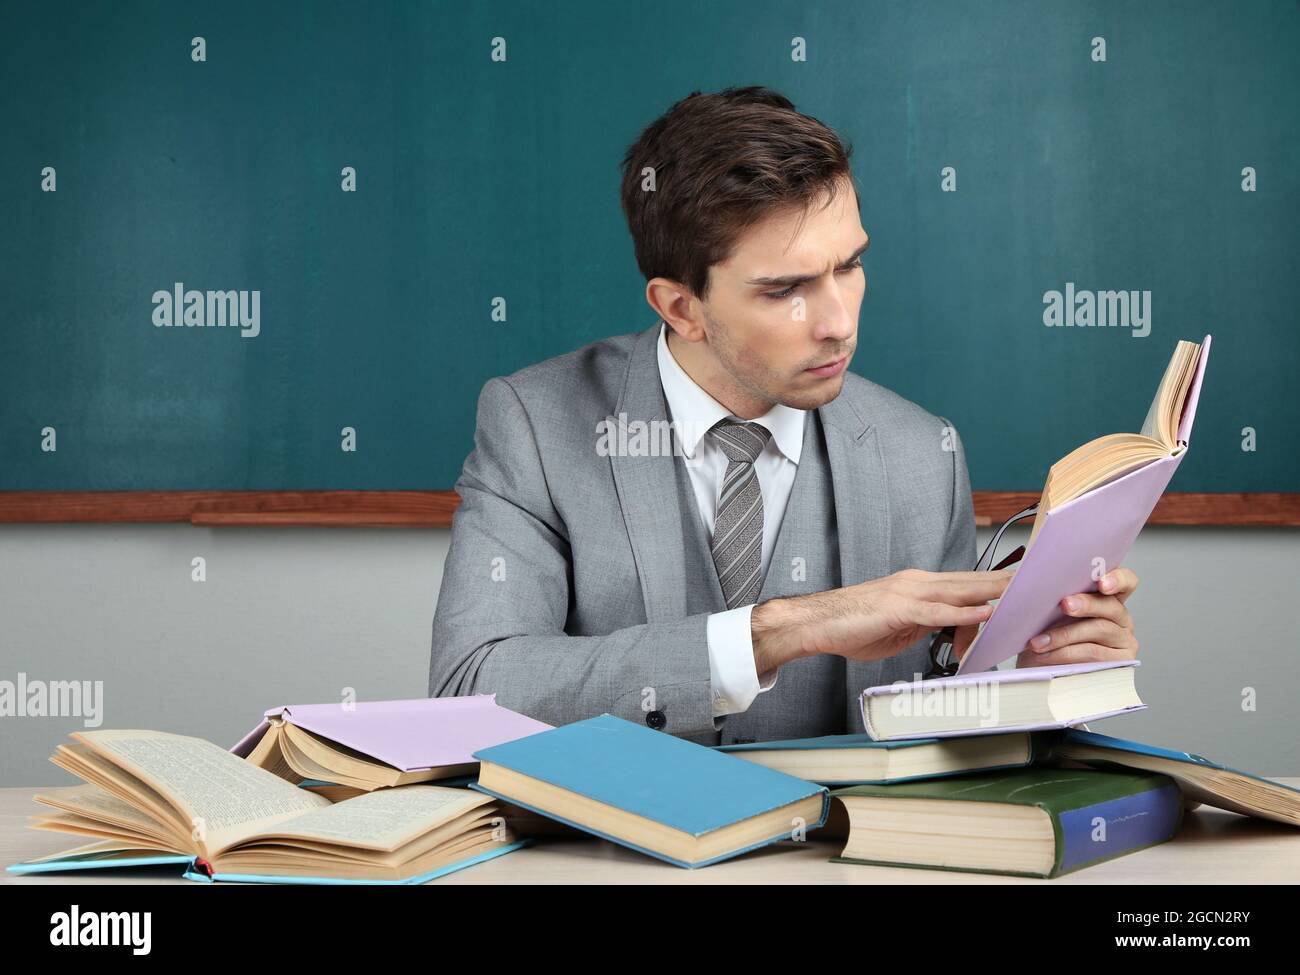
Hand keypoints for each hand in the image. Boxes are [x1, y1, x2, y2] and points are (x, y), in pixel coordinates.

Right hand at [751, 567, 1015, 672]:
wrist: (817, 623)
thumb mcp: (901, 627)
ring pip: (961, 591)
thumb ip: (928, 625)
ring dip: (994, 593)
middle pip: (971, 581)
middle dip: (1006, 582)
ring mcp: (909, 593)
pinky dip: (964, 613)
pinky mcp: (899, 609)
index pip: (966, 585)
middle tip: (1040, 582)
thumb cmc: (852, 626)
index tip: (1023, 587)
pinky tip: (984, 614)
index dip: (995, 585)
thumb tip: (952, 630)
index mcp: (919, 586)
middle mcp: (918, 583)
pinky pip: (938, 612)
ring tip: (1024, 595)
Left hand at [1014, 566, 1139, 667]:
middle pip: (1110, 605)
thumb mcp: (1048, 612)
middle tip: (1065, 604)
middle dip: (1086, 604)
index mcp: (1107, 598)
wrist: (1038, 668)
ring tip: (1038, 642)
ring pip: (1099, 630)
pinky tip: (1046, 656)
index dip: (1117, 579)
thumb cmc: (1046, 634)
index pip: (1125, 581)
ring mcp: (1123, 641)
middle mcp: (1120, 618)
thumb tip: (1032, 582)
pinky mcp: (1119, 663)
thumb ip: (1050, 595)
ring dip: (1064, 635)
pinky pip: (1093, 654)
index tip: (1102, 582)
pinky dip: (1065, 654)